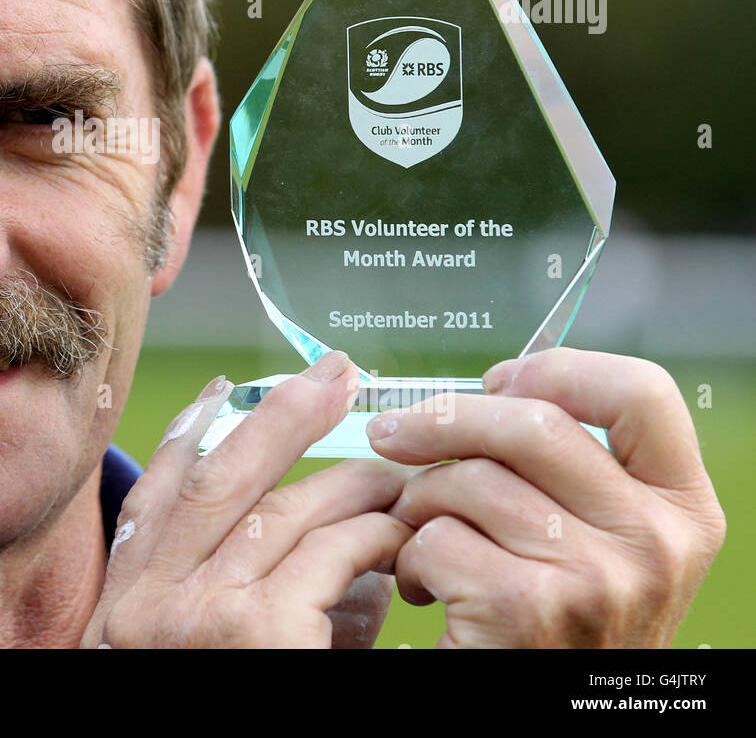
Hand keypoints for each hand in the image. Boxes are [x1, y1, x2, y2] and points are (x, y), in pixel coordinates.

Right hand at [82, 351, 415, 647]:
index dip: (186, 436)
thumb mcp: (202, 657)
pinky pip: (337, 555)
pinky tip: (401, 540)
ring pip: (291, 511)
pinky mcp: (261, 633)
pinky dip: (377, 539)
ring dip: (354, 484)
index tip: (222, 390)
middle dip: (282, 415)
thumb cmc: (225, 708)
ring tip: (399, 476)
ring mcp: (199, 614)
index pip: (154, 498)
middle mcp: (149, 602)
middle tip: (335, 373)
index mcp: (126, 606)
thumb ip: (238, 597)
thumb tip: (327, 546)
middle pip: (221, 477)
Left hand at [367, 348, 725, 646]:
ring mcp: (596, 579)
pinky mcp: (527, 611)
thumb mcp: (602, 541)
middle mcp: (654, 544)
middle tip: (393, 431)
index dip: (558, 371)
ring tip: (422, 536)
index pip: (643, 394)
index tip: (500, 381)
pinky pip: (436, 537)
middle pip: (533, 422)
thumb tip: (496, 387)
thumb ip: (572, 467)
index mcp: (682, 510)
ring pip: (470, 479)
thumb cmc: (561, 619)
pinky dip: (411, 557)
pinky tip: (426, 588)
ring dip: (420, 502)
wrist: (550, 713)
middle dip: (445, 419)